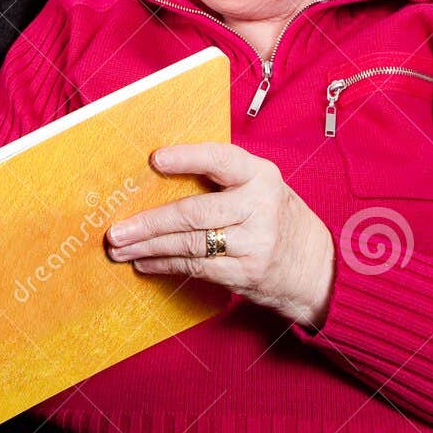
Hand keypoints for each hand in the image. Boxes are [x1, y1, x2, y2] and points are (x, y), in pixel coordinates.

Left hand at [105, 142, 336, 329]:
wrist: (318, 268)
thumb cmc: (277, 220)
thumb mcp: (262, 189)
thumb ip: (224, 181)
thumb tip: (157, 179)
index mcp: (261, 176)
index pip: (220, 160)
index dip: (187, 158)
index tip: (154, 159)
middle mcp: (260, 207)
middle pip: (193, 213)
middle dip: (148, 223)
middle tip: (114, 231)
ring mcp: (254, 243)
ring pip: (189, 244)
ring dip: (148, 248)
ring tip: (119, 249)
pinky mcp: (246, 273)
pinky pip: (195, 268)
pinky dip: (164, 265)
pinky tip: (144, 263)